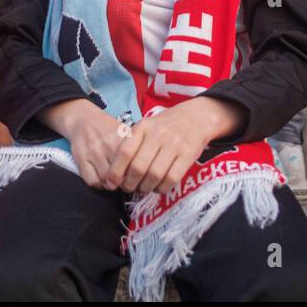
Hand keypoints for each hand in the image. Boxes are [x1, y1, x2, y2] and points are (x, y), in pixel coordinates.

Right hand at [49, 99, 129, 187]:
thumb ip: (135, 149)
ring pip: (106, 180)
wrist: (84, 120)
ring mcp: (94, 152)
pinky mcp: (81, 158)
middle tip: (125, 182)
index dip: (136, 175)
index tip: (136, 177)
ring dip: (110, 185)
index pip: (134, 164)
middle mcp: (108, 144)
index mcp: (123, 138)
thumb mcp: (124, 133)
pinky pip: (92, 181)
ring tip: (113, 181)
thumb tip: (144, 171)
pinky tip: (101, 180)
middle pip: (120, 174)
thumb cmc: (107, 129)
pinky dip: (98, 185)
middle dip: (124, 182)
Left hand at [104, 98, 234, 194]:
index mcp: (143, 127)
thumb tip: (116, 174)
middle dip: (129, 183)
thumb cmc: (165, 126)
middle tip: (128, 188)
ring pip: (154, 175)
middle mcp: (158, 135)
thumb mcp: (146, 127)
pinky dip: (162, 188)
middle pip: (138, 167)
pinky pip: (172, 179)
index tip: (110, 183)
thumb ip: (132, 145)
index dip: (115, 171)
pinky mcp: (188, 155)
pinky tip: (158, 187)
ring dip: (145, 188)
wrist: (196, 117)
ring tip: (143, 189)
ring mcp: (174, 145)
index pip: (125, 151)